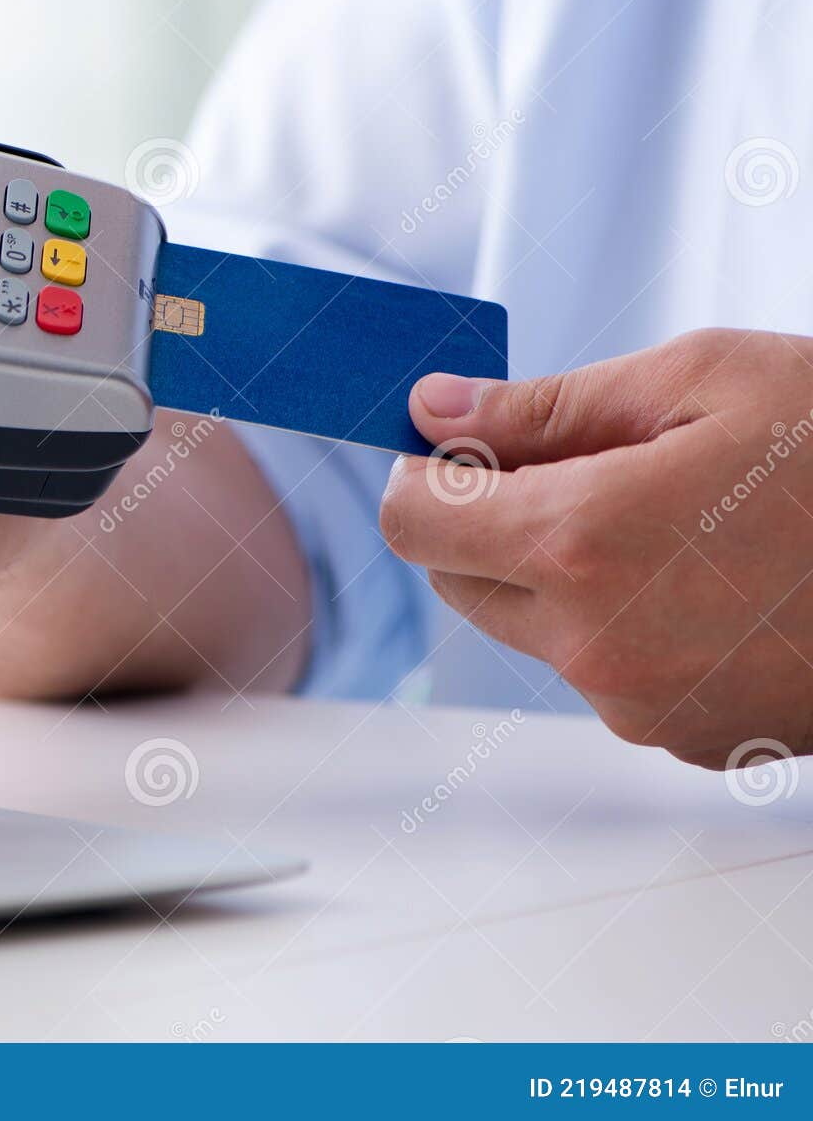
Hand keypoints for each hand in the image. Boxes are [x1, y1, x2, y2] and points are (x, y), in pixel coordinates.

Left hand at [380, 329, 812, 767]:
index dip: (424, 473)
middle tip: (575, 460)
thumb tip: (436, 410)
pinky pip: (602, 670)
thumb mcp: (700, 382)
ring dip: (557, 569)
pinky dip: (619, 619)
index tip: (456, 442)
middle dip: (486, 519)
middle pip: (462, 579)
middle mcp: (595, 644)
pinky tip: (707, 573)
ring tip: (672, 513)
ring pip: (532, 625)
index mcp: (581, 542)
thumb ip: (545, 406)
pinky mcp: (688, 738)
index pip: (413, 522)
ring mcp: (642, 705)